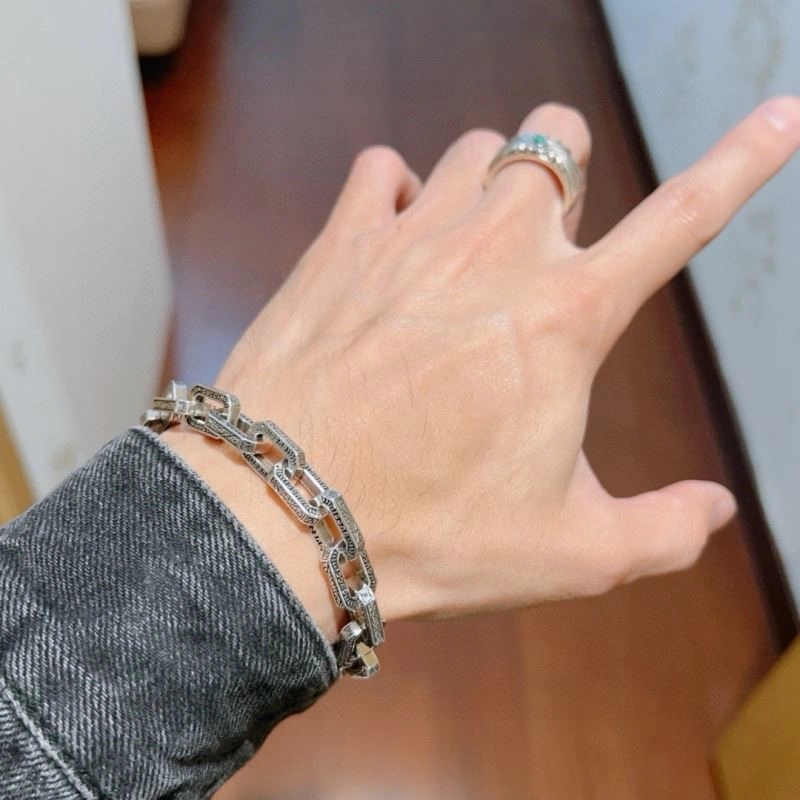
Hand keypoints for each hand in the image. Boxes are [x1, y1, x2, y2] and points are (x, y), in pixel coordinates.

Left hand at [167, 98, 799, 638]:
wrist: (286, 511)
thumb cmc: (428, 533)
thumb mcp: (570, 554)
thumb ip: (664, 531)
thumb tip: (716, 510)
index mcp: (568, 316)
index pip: (682, 219)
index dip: (742, 163)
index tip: (780, 117)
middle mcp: (497, 250)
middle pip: (559, 143)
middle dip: (566, 175)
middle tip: (547, 241)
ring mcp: (412, 233)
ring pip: (475, 149)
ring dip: (487, 183)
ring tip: (468, 249)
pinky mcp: (340, 240)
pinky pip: (379, 170)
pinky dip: (393, 191)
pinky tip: (390, 237)